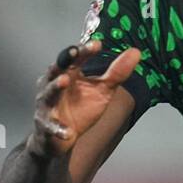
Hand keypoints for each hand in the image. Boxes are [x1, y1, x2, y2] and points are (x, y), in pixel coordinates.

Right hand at [28, 39, 139, 156]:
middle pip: (57, 69)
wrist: (61, 138)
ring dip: (56, 87)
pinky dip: (58, 129)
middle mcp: (54, 85)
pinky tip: (68, 133)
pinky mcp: (46, 126)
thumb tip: (136, 51)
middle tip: (74, 51)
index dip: (85, 50)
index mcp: (69, 74)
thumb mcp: (103, 89)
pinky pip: (51, 127)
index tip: (98, 44)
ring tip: (64, 80)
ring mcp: (48, 105)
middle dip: (64, 60)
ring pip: (49, 93)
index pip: (76, 58)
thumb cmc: (81, 108)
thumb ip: (117, 72)